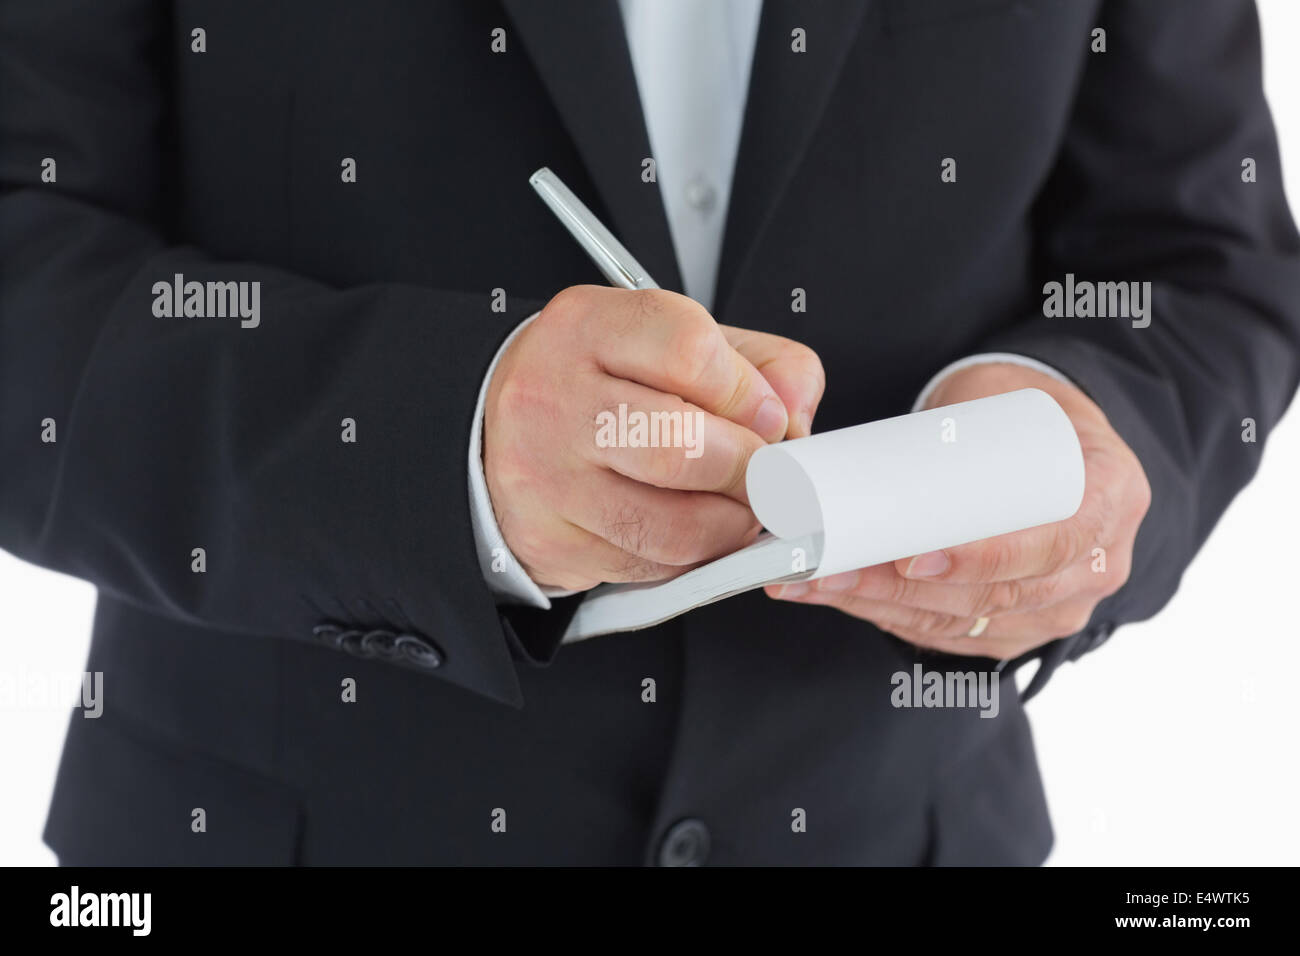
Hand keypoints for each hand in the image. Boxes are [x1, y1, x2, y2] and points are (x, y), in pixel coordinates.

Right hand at [485, 285, 824, 590]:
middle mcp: (552, 397)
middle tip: (763, 474)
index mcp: (586, 327)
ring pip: (670, 524)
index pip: (690, 352)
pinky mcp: (548, 540)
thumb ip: (761, 364)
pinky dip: (690, 558)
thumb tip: (796, 418)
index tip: (767, 415)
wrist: (505, 429)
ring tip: (737, 508)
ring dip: (729, 526)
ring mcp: (544, 475)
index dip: (749, 393)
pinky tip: (692, 532)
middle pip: (682, 445)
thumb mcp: (676, 344)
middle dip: (747, 469)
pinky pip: (648, 566)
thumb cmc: (604, 384)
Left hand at [767, 362, 1149, 658]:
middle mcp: (1099, 565)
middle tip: (826, 570)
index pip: (1049, 547)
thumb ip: (962, 426)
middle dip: (897, 589)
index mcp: (1111, 497)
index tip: (914, 559)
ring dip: (879, 607)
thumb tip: (860, 457)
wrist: (1047, 436)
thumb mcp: (1007, 397)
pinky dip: (892, 619)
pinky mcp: (1021, 627)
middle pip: (993, 597)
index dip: (980, 561)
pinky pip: (952, 635)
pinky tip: (843, 601)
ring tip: (813, 583)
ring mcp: (1062, 605)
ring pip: (962, 623)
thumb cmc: (1022, 408)